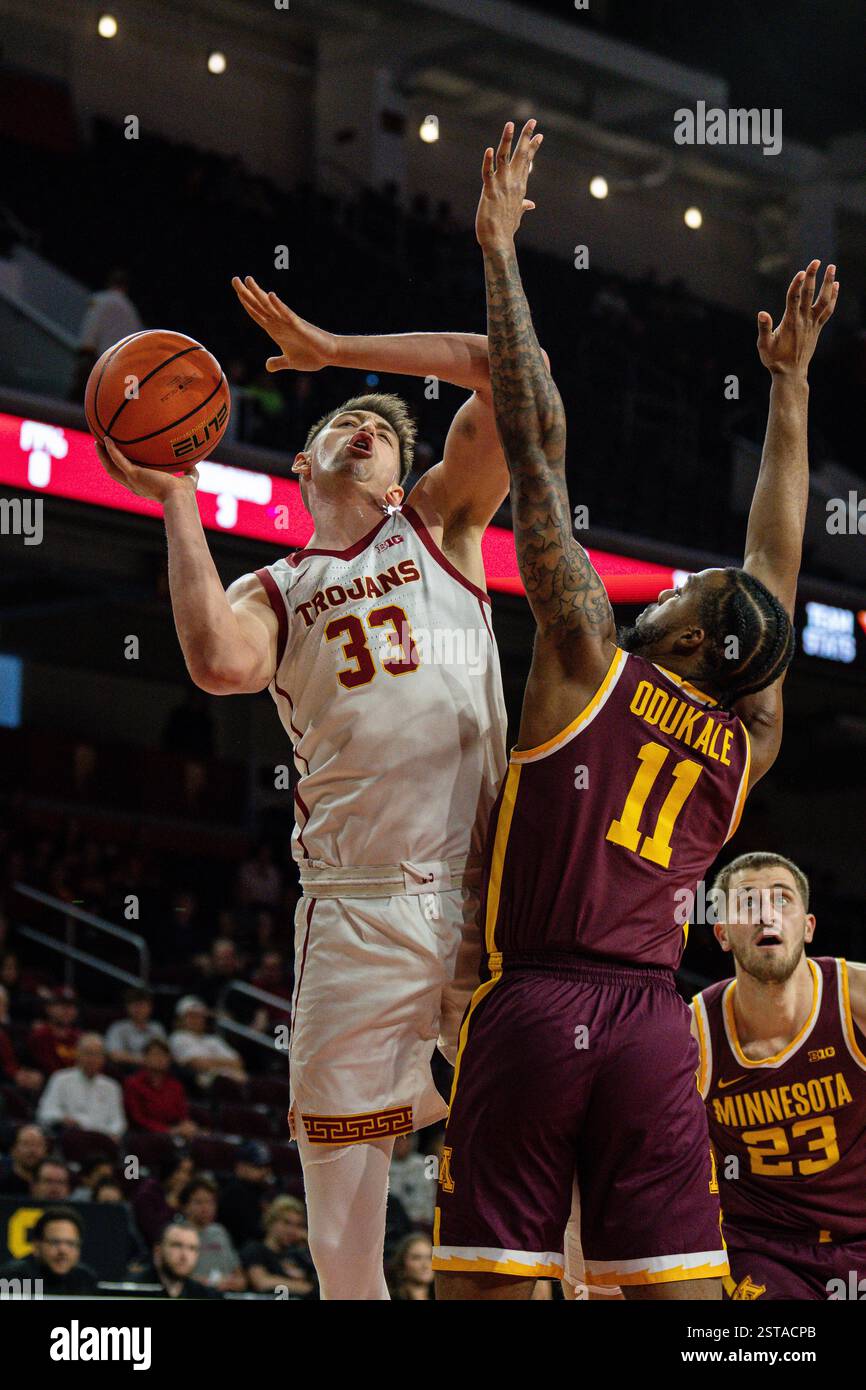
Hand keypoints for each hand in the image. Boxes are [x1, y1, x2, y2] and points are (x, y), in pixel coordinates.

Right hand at [96, 437, 198, 503]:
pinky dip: (111, 450)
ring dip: (103, 455)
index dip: (122, 467)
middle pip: (114, 472)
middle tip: (101, 446)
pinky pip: (118, 460)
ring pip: (111, 468)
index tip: (119, 456)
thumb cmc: (185, 494)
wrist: (180, 498)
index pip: (129, 477)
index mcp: (143, 487)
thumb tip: (194, 464)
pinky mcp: (134, 475)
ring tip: (98, 441)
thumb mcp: (188, 479)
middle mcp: (135, 485)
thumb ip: (188, 471)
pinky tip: (107, 439)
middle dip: (106, 460)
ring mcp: (132, 481)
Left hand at [231, 275, 335, 371]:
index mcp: (275, 330)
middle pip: (259, 306)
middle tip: (234, 279)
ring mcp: (289, 323)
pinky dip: (278, 305)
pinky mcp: (299, 326)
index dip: (246, 303)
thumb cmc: (312, 356)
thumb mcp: (290, 362)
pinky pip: (286, 314)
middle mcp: (280, 323)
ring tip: (248, 279)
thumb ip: (278, 362)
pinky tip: (270, 296)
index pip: (257, 314)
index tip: (237, 291)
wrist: (329, 355)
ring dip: (258, 293)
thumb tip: (268, 366)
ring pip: (270, 306)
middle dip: (246, 293)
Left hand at [476, 120, 542, 251]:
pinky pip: (487, 174)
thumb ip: (523, 205)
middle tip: (532, 120)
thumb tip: (530, 204)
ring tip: (510, 124)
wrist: (498, 242)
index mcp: (519, 186)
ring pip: (504, 158)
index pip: (527, 162)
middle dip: (526, 137)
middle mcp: (512, 182)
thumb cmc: (506, 229)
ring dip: (507, 141)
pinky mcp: (489, 192)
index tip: (539, 134)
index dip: (532, 147)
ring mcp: (501, 186)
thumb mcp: (517, 214)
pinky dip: (487, 162)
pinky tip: (487, 150)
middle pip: (520, 155)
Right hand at [757, 260, 838, 376]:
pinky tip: (836, 286)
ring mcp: (812, 324)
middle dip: (812, 277)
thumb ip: (764, 329)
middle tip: (816, 260)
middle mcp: (803, 321)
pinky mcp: (817, 328)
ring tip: (832, 267)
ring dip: (828, 283)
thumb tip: (762, 313)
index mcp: (790, 323)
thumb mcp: (764, 346)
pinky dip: (833, 297)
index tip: (802, 272)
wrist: (791, 373)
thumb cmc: (775, 360)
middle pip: (809, 295)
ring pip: (823, 300)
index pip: (793, 299)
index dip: (797, 284)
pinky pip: (828, 310)